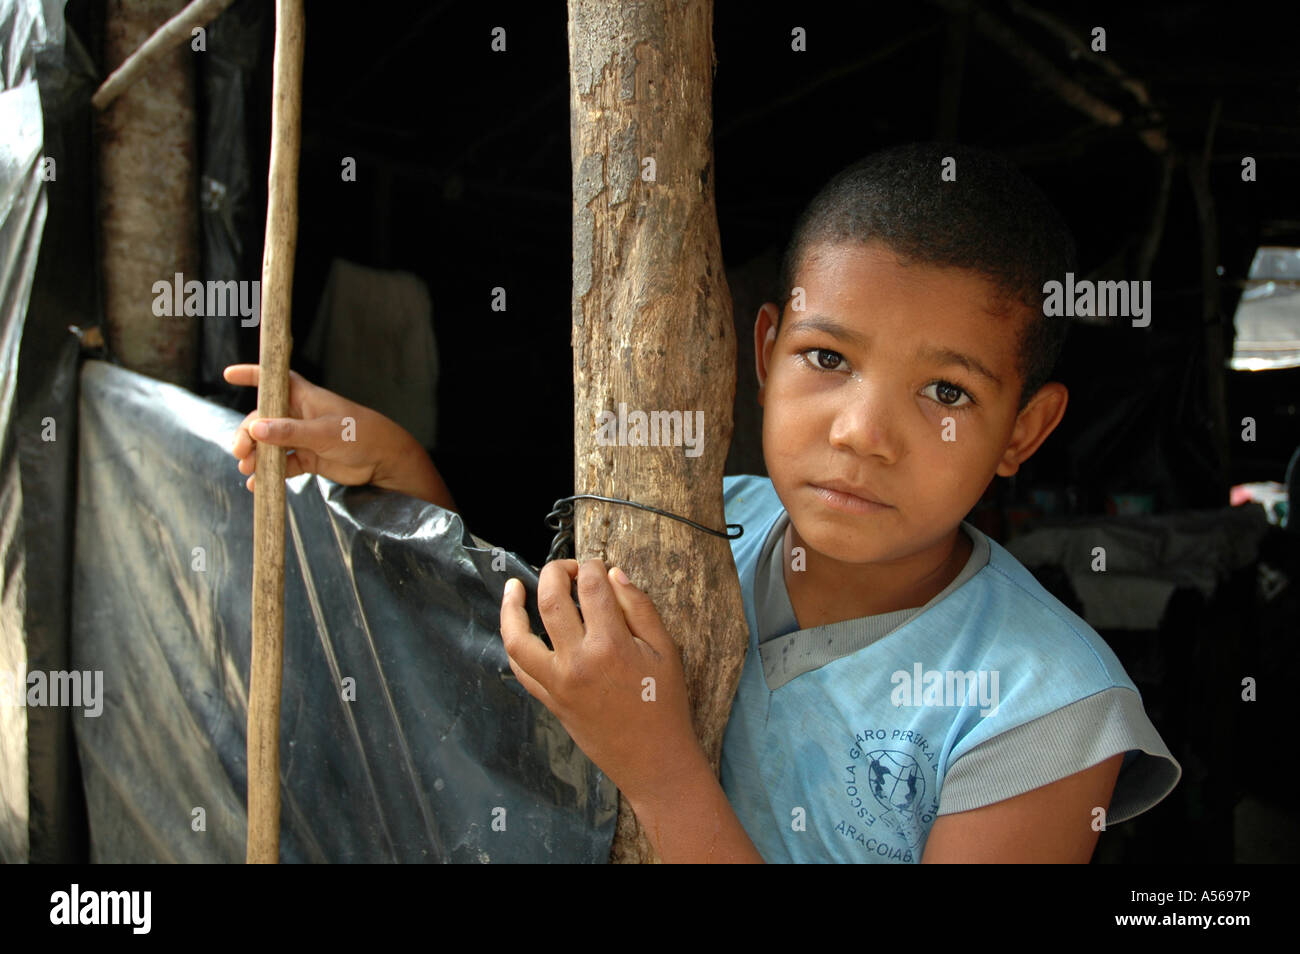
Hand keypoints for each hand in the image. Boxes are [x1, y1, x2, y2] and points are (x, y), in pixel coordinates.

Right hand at [224, 364, 417, 492]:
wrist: (384, 461)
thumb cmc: (360, 434)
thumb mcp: (324, 432)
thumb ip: (290, 432)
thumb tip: (256, 429)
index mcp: (305, 397)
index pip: (274, 380)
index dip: (252, 375)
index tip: (228, 374)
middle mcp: (299, 415)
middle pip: (263, 419)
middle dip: (247, 434)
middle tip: (240, 452)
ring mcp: (302, 437)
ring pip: (269, 444)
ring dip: (256, 456)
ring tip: (248, 469)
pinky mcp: (307, 458)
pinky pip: (282, 464)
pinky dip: (270, 473)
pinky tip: (257, 484)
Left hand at [499, 559, 705, 804]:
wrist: (653, 759)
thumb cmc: (664, 704)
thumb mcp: (666, 650)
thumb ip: (640, 607)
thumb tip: (614, 575)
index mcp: (611, 645)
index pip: (591, 587)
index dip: (593, 566)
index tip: (598, 566)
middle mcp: (577, 661)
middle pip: (550, 601)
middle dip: (554, 572)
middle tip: (566, 568)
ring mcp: (557, 683)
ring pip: (518, 637)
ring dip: (511, 607)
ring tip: (514, 587)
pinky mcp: (550, 701)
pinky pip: (521, 669)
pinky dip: (514, 645)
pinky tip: (517, 628)